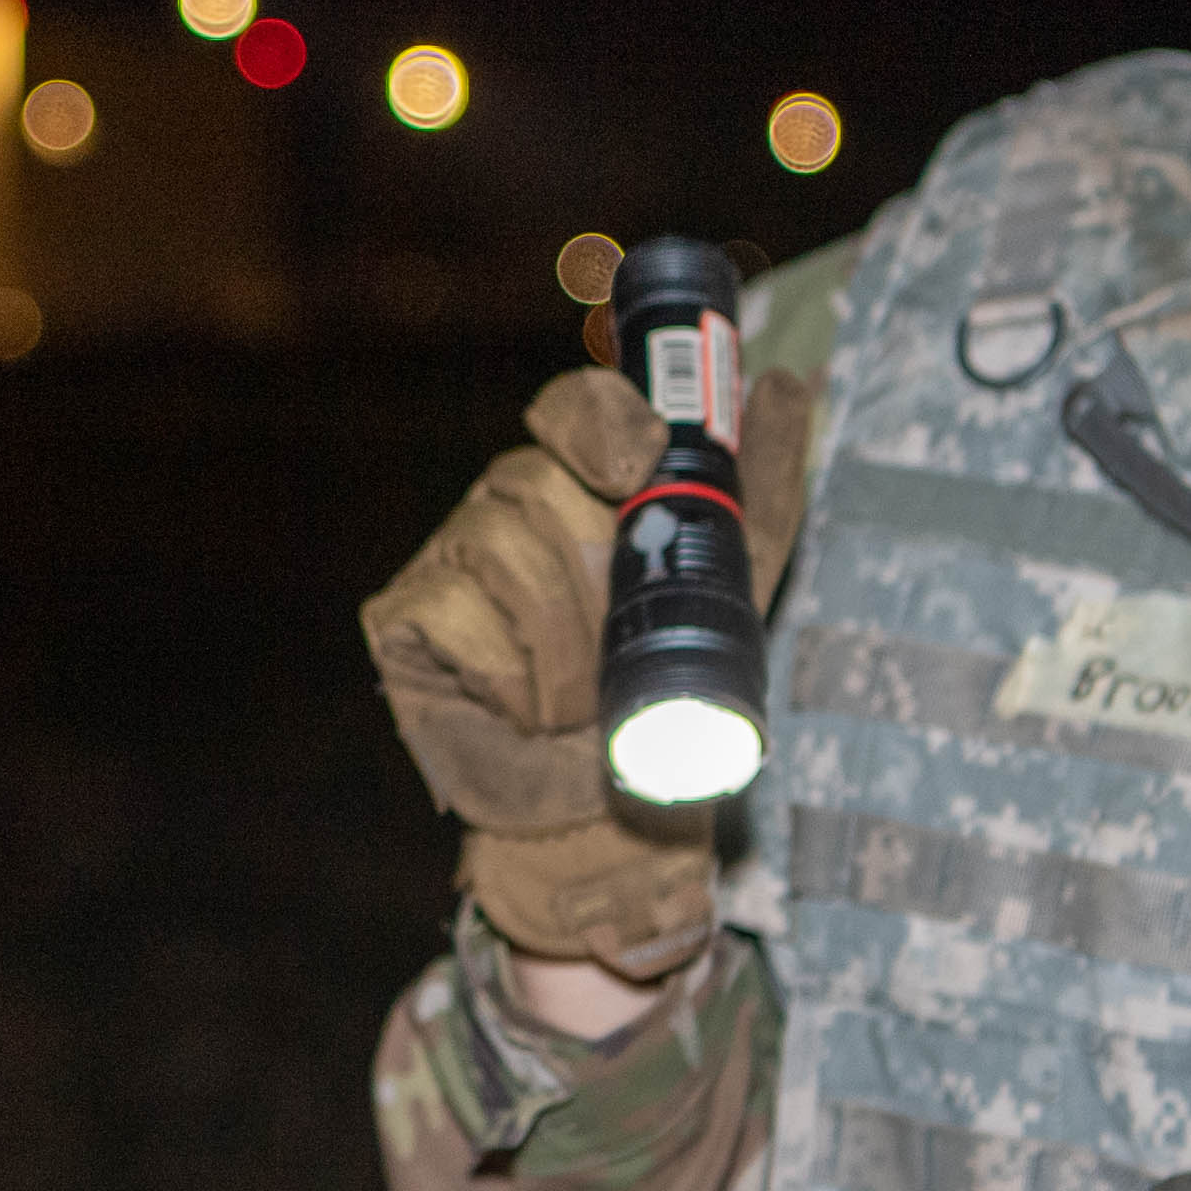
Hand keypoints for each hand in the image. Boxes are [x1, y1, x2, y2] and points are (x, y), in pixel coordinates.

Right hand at [362, 364, 809, 978]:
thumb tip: (786, 381)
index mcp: (579, 484)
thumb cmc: (666, 687)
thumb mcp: (735, 578)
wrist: (614, 810)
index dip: (600, 422)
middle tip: (619, 642)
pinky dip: (510, 673)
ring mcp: (449, 557)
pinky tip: (527, 708)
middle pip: (538, 482)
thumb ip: (759, 480)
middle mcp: (506, 506)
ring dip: (561, 641)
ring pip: (502, 548)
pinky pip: (457, 611)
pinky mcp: (404, 617)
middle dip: (594, 574)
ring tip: (580, 695)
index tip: (636, 467)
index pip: (575, 408)